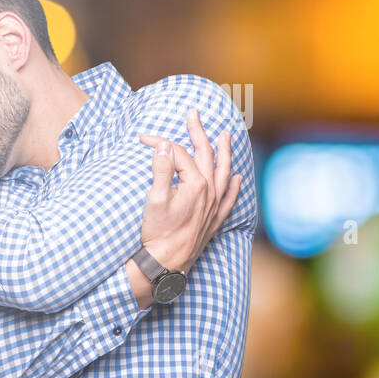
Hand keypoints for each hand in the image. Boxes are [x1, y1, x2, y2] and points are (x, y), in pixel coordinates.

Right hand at [135, 108, 240, 275]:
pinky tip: (235, 178)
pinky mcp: (215, 219)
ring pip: (224, 171)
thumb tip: (165, 147)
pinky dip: (233, 185)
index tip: (143, 138)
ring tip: (225, 135)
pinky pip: (230, 198)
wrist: (166, 263)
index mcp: (195, 183)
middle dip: (198, 131)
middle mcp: (210, 191)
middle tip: (193, 114)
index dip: (160, 143)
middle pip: (205, 154)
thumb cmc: (158, 233)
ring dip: (224, 151)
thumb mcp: (154, 199)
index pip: (178, 153)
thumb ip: (161, 170)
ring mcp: (215, 205)